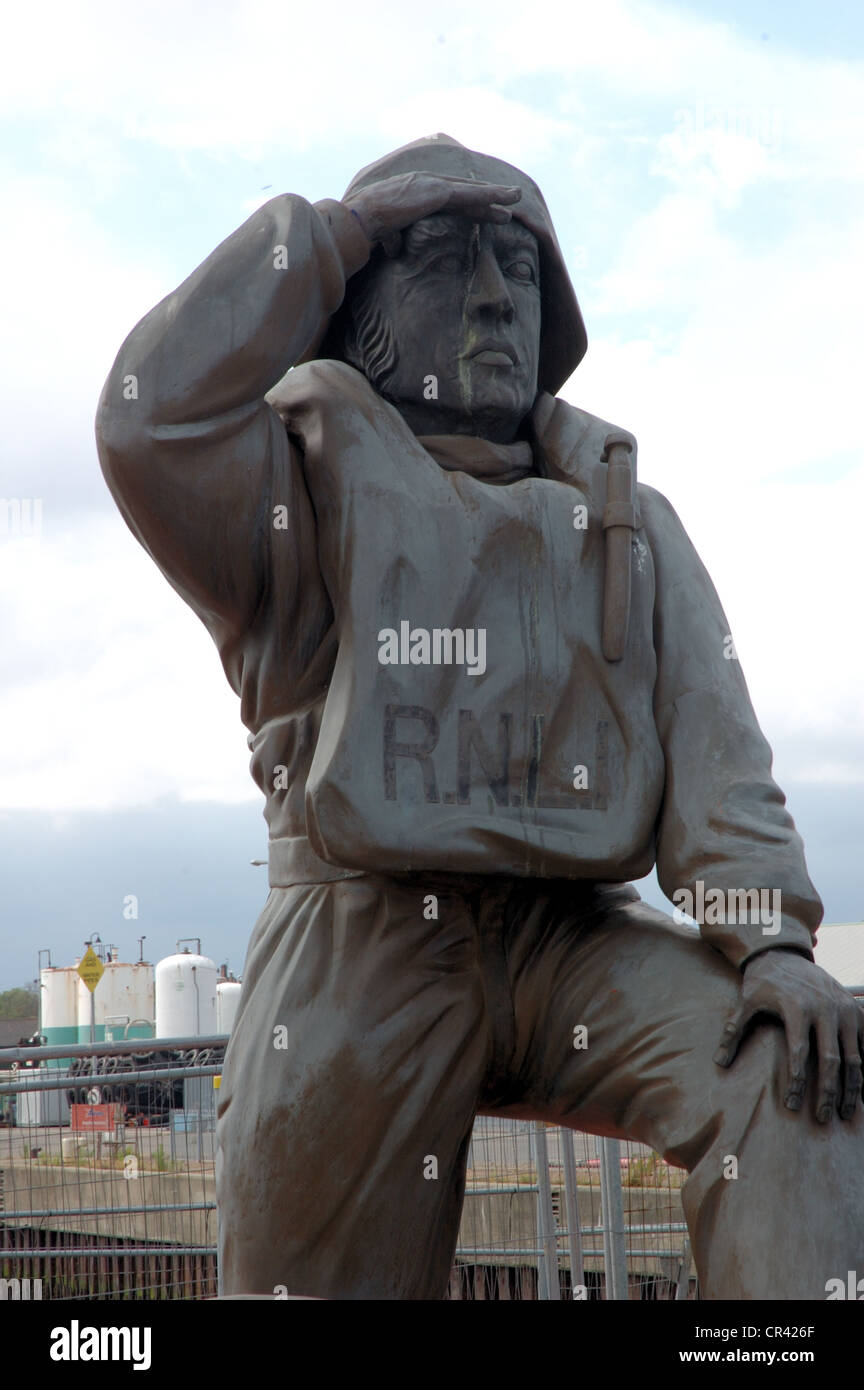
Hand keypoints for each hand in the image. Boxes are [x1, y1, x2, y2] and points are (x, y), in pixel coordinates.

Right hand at [343, 174, 521, 255]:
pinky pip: (467, 195)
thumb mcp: (384, 233)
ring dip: (494, 194)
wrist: (357, 220)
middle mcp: (424, 183)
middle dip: (487, 196)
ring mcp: (430, 185)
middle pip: (463, 190)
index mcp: (413, 191)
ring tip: (516, 198)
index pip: (448, 197)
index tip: (485, 209)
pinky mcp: (435, 192)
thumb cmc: (364, 229)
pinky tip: (503, 201)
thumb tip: (393, 248)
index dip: (469, 202)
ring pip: (469, 190)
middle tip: (510, 200)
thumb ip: (393, 237)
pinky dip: (487, 197)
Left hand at [714, 949, 863, 1121]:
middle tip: (824, 1119)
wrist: (785, 953)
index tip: (793, 1107)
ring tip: (846, 1112)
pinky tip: (860, 1089)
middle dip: (829, 1093)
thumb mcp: (745, 1002)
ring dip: (853, 1087)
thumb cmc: (763, 982)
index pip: (799, 1054)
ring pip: (855, 1057)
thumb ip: (733, 1031)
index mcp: (797, 1009)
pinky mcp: (855, 1009)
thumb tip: (719, 1062)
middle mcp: (825, 1009)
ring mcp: (843, 1009)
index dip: (797, 1084)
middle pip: (831, 1061)